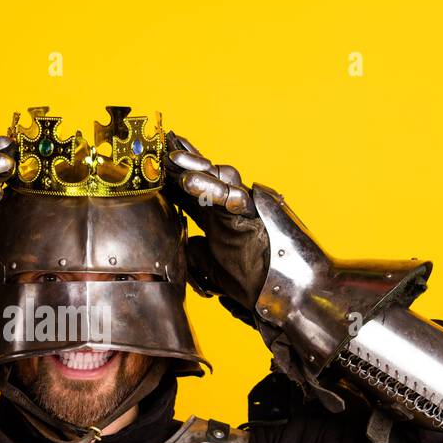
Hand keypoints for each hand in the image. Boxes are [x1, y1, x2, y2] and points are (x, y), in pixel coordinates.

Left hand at [163, 131, 269, 320]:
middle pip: (206, 176)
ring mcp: (247, 208)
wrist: (292, 296)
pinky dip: (211, 188)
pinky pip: (232, 198)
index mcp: (221, 219)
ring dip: (195, 166)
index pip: (193, 192)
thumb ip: (197, 255)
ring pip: (220, 179)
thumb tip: (183, 245)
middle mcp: (234, 208)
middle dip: (182, 162)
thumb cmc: (257, 283)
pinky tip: (189, 181)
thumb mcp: (214, 270)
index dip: (171, 179)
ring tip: (170, 158)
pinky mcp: (259, 216)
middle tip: (158, 147)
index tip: (149, 166)